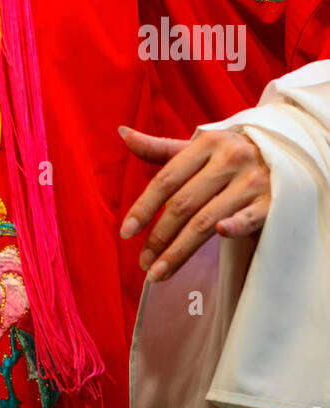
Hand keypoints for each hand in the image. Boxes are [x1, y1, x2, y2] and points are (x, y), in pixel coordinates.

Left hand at [117, 125, 269, 281]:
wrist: (284, 154)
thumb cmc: (230, 155)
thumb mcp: (199, 148)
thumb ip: (161, 149)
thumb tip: (123, 134)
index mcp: (206, 144)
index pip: (167, 179)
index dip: (144, 206)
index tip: (125, 232)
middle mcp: (229, 160)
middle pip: (184, 204)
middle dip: (160, 237)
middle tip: (143, 262)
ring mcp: (251, 181)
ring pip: (207, 220)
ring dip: (180, 250)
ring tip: (159, 273)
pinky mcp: (272, 202)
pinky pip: (250, 217)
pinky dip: (236, 225)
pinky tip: (220, 235)